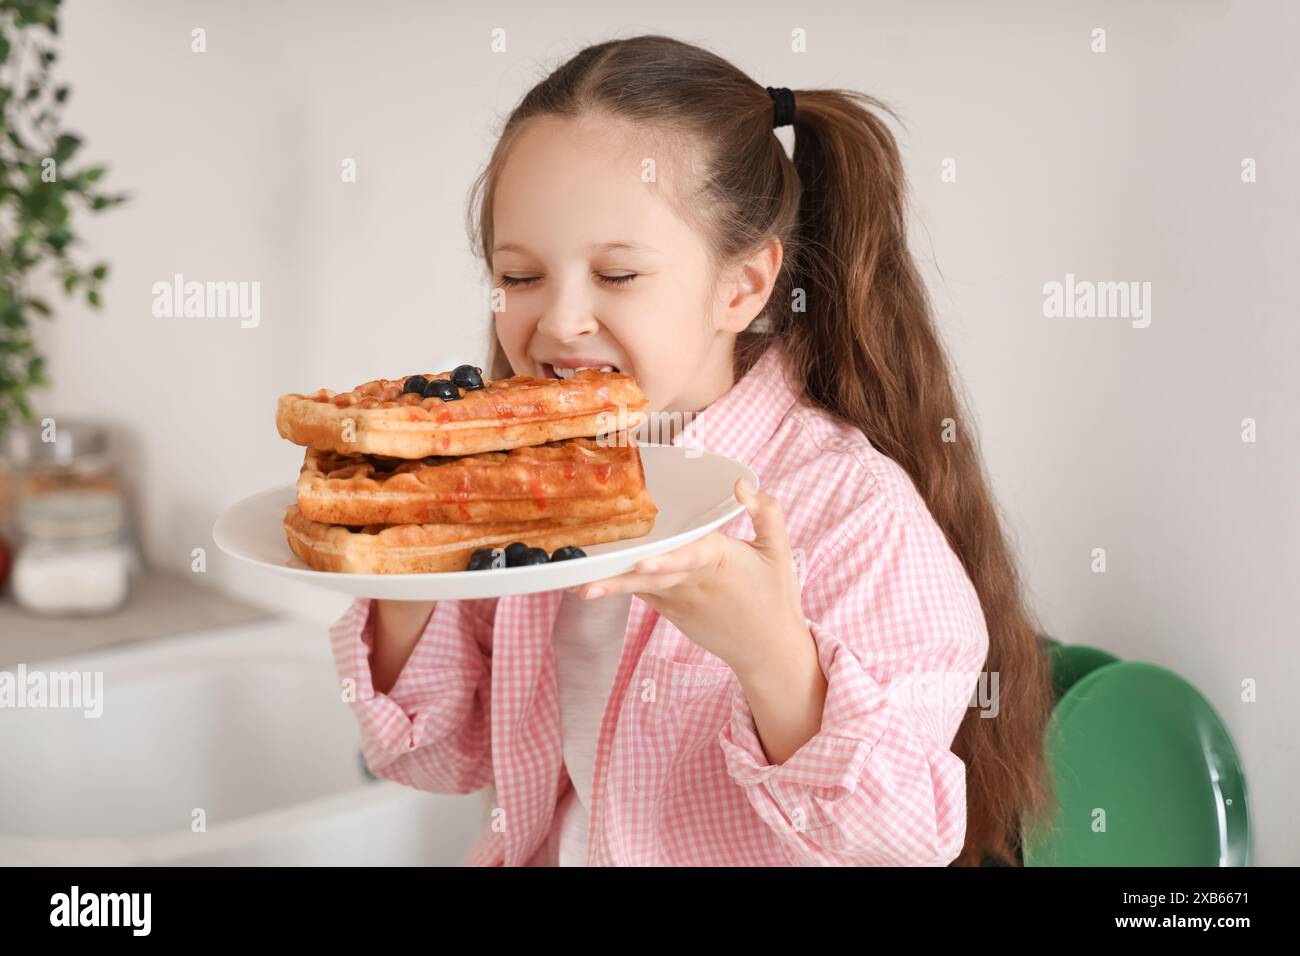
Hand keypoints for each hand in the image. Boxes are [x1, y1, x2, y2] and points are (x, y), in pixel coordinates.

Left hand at [574, 478, 809, 676]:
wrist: (767, 651)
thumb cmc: (775, 596)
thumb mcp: (779, 550)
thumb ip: (766, 511)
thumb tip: (741, 484)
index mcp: (719, 561)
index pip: (690, 557)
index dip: (667, 560)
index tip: (643, 562)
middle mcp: (692, 582)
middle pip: (651, 577)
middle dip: (617, 579)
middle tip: (582, 582)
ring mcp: (677, 601)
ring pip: (639, 587)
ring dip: (608, 586)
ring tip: (574, 586)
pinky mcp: (669, 612)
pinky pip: (641, 592)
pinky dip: (618, 586)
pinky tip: (590, 581)